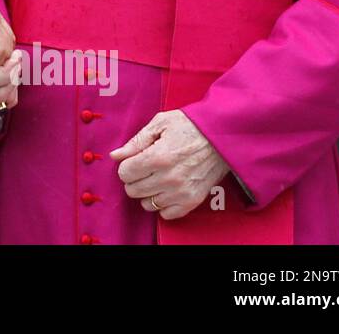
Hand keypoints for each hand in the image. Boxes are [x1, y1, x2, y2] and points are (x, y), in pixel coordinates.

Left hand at [110, 110, 229, 219]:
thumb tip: (115, 156)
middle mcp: (168, 178)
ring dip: (148, 192)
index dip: (126, 166)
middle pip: (133, 190)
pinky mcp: (193, 200)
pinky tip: (167, 190)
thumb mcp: (160, 124)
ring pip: (147, 204)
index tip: (134, 160)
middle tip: (145, 168)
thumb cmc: (190, 126)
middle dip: (134, 179)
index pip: (125, 173)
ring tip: (157, 178)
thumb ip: (136, 142)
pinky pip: (167, 214)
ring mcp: (181, 192)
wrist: (222, 135)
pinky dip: (163, 204)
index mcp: (157, 157)